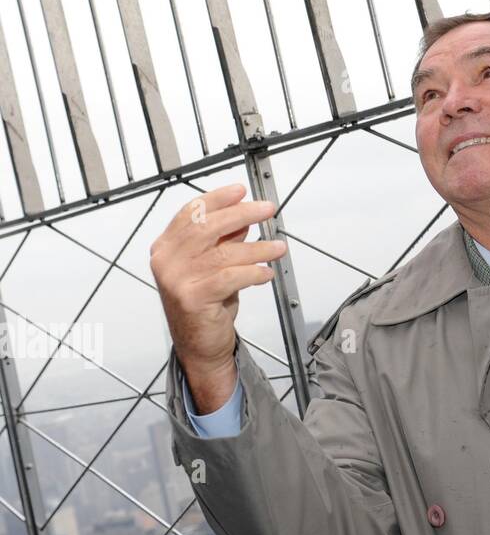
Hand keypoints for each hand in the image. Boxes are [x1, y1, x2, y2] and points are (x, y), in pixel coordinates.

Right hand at [150, 183, 287, 413]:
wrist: (198, 344)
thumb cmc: (206, 301)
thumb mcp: (213, 264)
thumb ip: (224, 240)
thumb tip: (245, 216)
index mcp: (166, 246)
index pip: (191, 212)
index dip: (218, 198)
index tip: (241, 190)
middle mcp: (166, 261)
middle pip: (207, 226)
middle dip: (242, 213)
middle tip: (268, 209)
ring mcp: (176, 280)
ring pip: (224, 253)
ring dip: (258, 248)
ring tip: (278, 248)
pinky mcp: (192, 298)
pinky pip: (231, 277)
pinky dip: (253, 272)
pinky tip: (266, 273)